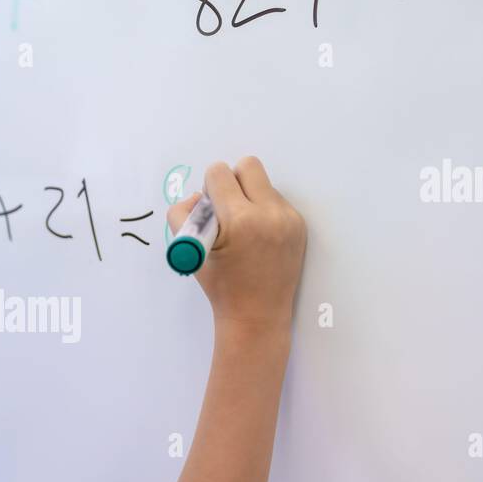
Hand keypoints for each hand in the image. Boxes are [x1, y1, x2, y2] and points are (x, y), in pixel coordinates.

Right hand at [167, 156, 306, 330]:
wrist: (256, 315)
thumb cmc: (220, 285)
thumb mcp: (189, 250)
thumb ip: (183, 214)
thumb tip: (198, 195)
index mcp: (239, 220)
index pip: (219, 173)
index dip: (209, 188)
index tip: (210, 209)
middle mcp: (269, 215)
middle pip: (248, 166)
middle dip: (232, 182)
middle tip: (226, 209)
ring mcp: (288, 220)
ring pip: (264, 184)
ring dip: (249, 197)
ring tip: (243, 229)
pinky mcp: (299, 226)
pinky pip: (276, 201)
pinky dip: (263, 212)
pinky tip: (258, 238)